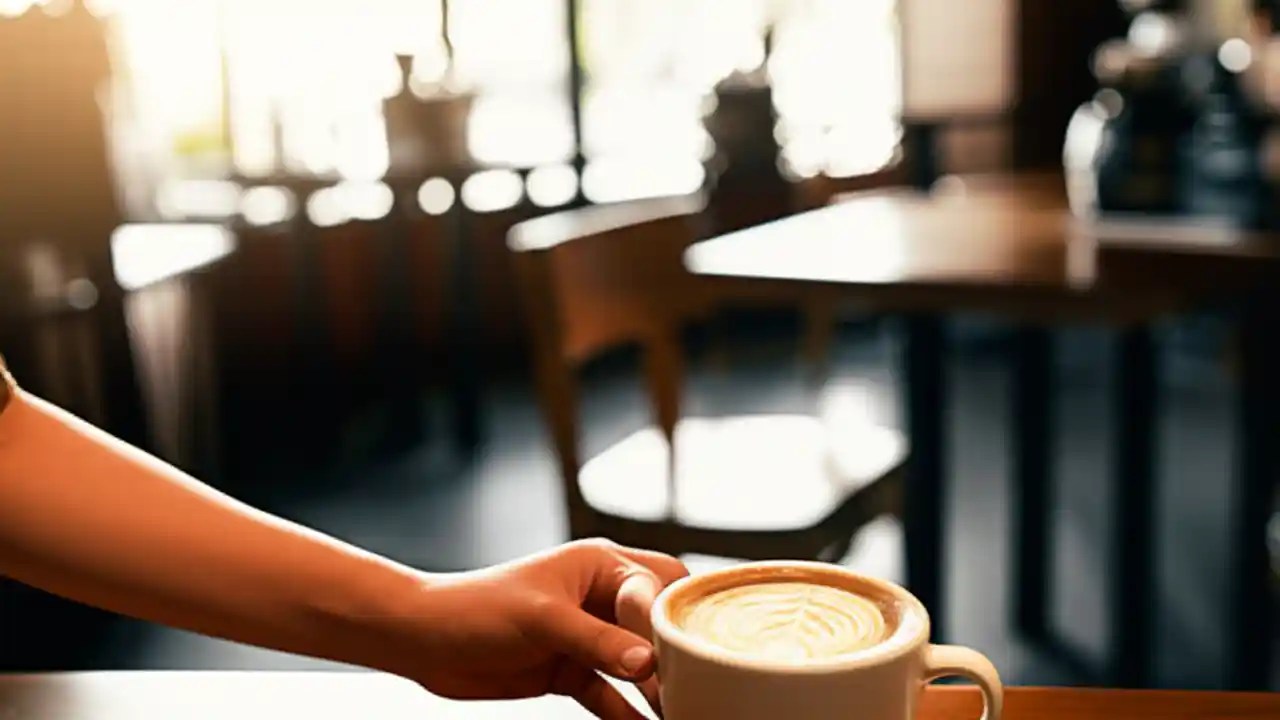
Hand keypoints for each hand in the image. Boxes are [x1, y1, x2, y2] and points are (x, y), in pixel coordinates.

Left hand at [389, 539, 687, 718]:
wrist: (423, 639)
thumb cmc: (476, 608)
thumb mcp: (542, 620)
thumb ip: (597, 641)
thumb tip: (649, 663)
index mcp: (599, 565)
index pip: (657, 586)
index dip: (676, 619)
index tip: (693, 652)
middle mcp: (599, 596)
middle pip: (657, 621)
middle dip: (678, 650)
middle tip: (699, 682)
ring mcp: (586, 635)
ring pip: (637, 663)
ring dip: (656, 689)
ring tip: (683, 713)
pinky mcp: (569, 669)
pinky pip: (610, 693)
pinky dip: (627, 713)